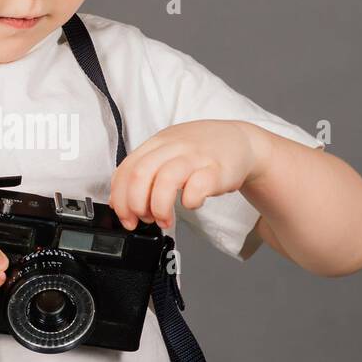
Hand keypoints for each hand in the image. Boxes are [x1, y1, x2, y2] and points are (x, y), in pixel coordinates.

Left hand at [108, 121, 266, 230]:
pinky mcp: (216, 170)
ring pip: (165, 180)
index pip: (126, 170)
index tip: (126, 218)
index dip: (120, 199)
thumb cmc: (201, 152)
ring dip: (159, 208)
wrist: (240, 142)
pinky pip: (197, 188)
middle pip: (140, 175)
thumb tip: (121, 202)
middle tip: (145, 220)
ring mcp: (195, 156)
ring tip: (165, 220)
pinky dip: (189, 203)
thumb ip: (145, 172)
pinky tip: (191, 204)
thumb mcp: (168, 152)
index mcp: (156, 143)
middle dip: (136, 205)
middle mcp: (173, 146)